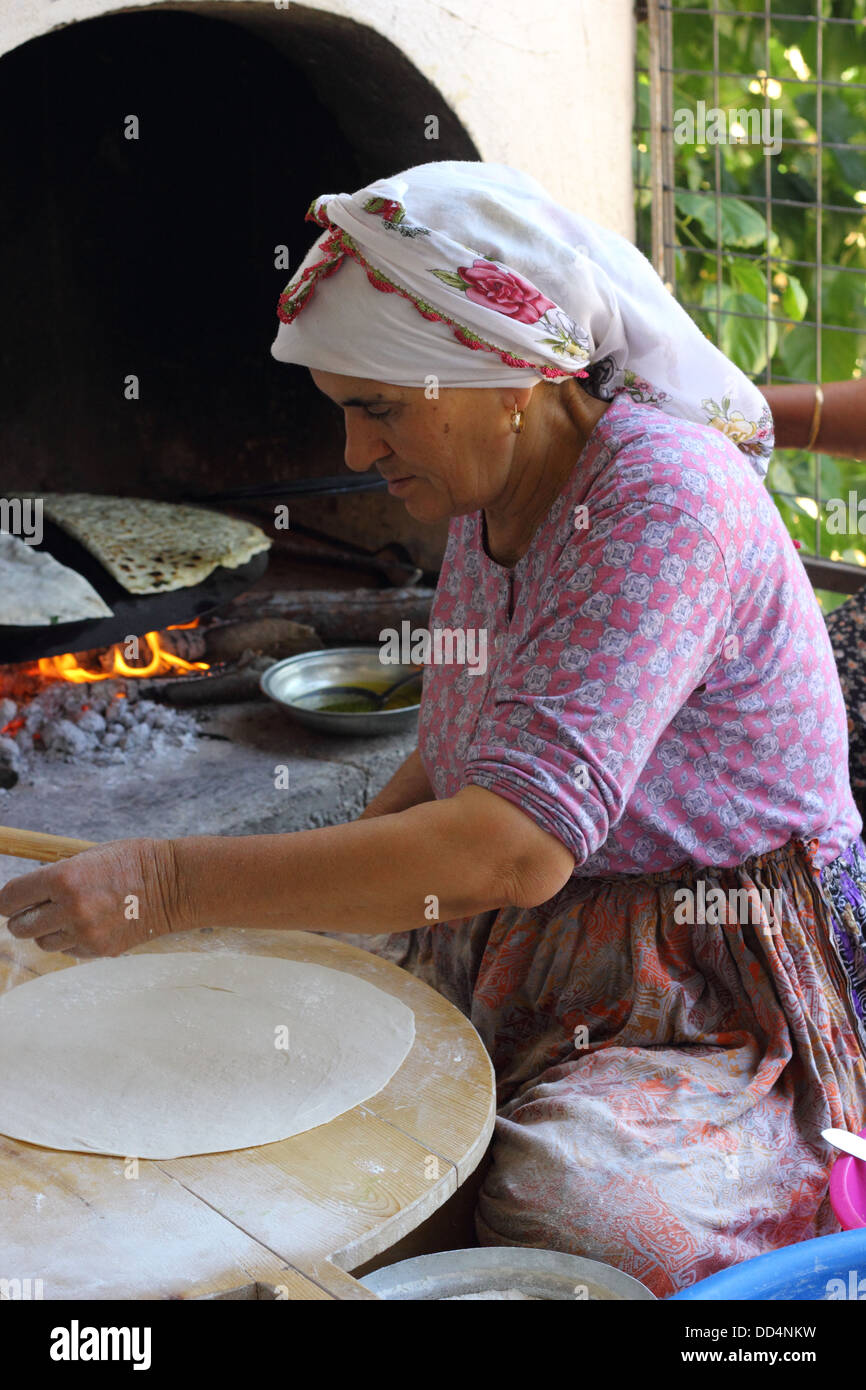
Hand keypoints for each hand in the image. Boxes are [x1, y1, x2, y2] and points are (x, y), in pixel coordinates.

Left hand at [0, 838, 186, 957]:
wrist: (174, 885)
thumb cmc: (133, 862)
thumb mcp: (89, 857)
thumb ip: (57, 876)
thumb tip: (27, 896)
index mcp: (64, 878)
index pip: (11, 898)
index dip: (8, 900)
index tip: (10, 902)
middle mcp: (70, 908)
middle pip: (20, 926)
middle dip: (23, 918)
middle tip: (35, 910)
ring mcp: (85, 933)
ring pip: (43, 942)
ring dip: (48, 931)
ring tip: (69, 916)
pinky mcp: (100, 949)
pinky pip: (69, 950)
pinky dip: (72, 940)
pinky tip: (89, 924)